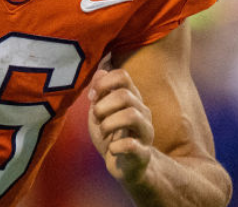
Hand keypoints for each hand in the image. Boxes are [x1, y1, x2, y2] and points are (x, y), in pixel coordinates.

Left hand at [86, 68, 154, 183]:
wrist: (124, 167)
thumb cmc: (111, 134)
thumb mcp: (100, 111)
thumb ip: (99, 91)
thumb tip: (100, 71)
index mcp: (132, 98)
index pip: (122, 75)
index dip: (103, 82)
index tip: (92, 97)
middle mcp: (142, 111)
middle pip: (124, 95)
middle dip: (102, 107)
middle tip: (96, 118)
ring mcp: (145, 132)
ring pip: (131, 116)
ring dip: (108, 124)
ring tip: (103, 131)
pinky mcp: (143, 153)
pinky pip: (131, 145)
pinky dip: (115, 147)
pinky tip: (111, 149)